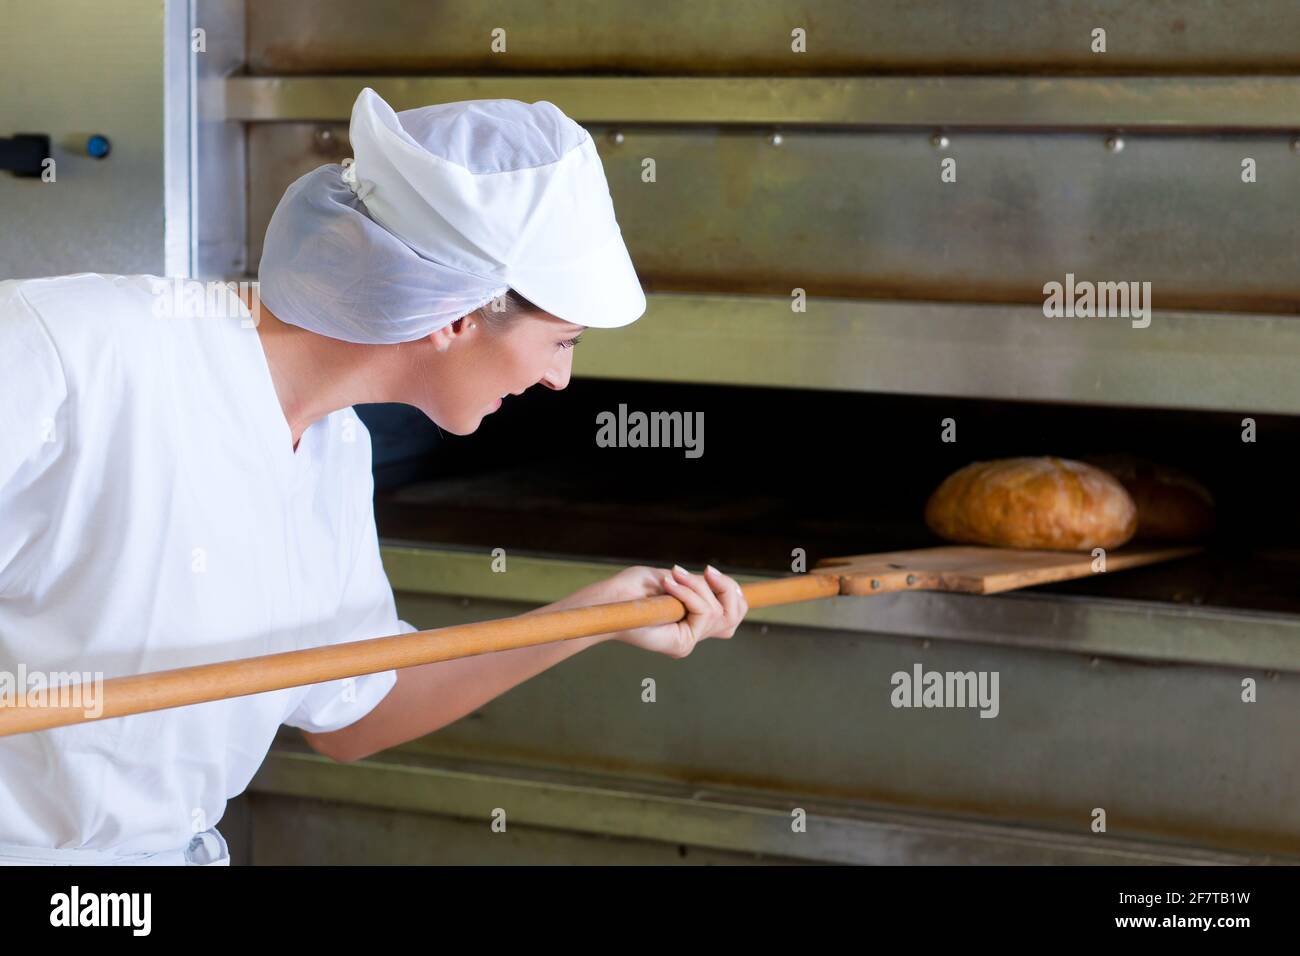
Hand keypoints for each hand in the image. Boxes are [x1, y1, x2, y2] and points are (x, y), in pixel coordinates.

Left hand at [577, 564, 748, 658]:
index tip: (712, 572)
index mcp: (692, 618)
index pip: (731, 613)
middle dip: (727, 588)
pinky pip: (702, 615)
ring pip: (717, 612)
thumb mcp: (670, 578)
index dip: (733, 593)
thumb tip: (713, 581)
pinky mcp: (682, 645)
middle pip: (734, 615)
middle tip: (706, 571)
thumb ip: (694, 583)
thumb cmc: (632, 589)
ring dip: (697, 588)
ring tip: (673, 577)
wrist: (610, 601)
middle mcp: (693, 632)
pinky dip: (689, 594)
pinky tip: (669, 585)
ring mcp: (688, 641)